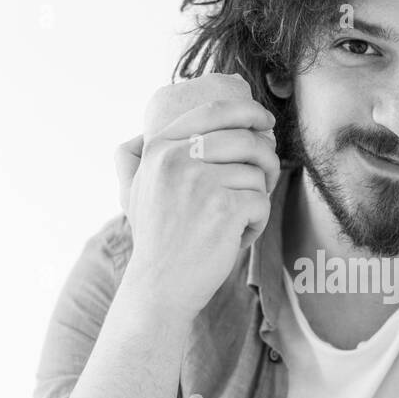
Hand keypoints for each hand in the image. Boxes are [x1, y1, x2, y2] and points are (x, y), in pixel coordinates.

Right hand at [114, 73, 279, 319]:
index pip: (215, 111)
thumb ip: (133, 157)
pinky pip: (262, 202)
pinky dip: (257, 223)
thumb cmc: (155, 239)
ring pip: (258, 172)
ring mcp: (202, 183)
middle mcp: (177, 159)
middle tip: (264, 180)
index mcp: (160, 148)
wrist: (160, 286)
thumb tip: (142, 131)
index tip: (266, 123)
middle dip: (266, 159)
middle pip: (246, 139)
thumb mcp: (133, 190)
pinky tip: (237, 237)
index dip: (249, 111)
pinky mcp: (226, 208)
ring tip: (236, 220)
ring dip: (257, 198)